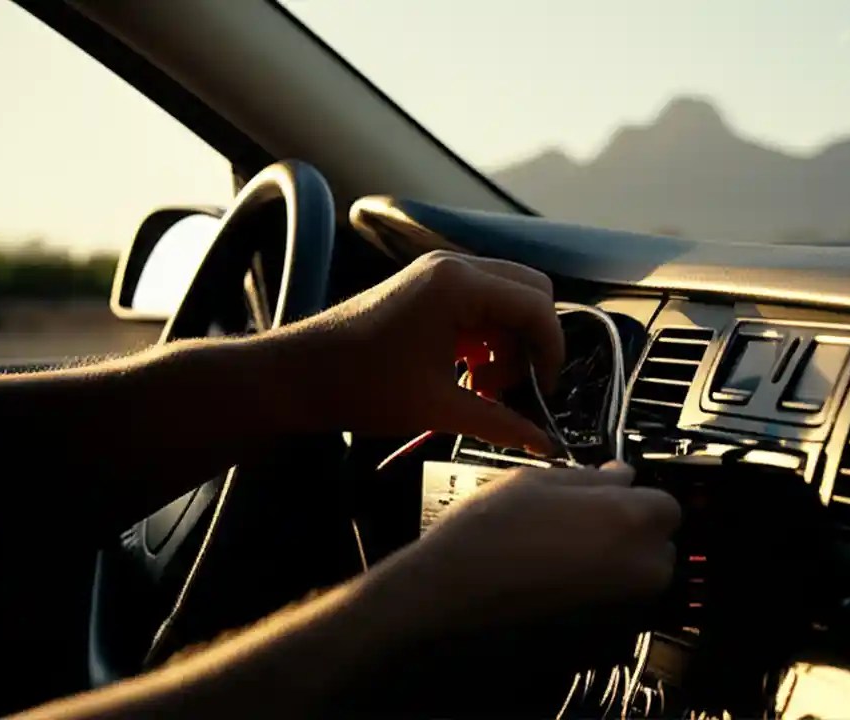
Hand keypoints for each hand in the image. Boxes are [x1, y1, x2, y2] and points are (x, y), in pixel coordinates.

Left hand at [271, 251, 563, 450]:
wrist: (298, 376)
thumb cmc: (361, 386)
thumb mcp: (438, 409)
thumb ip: (499, 423)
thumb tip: (545, 444)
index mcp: (459, 285)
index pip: (537, 306)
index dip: (551, 352)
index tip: (543, 392)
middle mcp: (454, 267)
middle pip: (530, 293)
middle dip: (532, 343)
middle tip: (514, 386)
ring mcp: (440, 275)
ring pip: (508, 300)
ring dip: (509, 343)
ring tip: (483, 387)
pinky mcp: (430, 289)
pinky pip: (482, 306)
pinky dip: (487, 339)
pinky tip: (468, 375)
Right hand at [384, 462, 680, 626]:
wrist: (450, 603)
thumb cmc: (490, 532)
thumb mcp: (538, 482)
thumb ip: (590, 479)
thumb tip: (621, 476)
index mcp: (634, 521)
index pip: (665, 505)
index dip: (633, 501)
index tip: (604, 501)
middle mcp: (645, 569)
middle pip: (657, 545)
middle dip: (629, 535)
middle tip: (579, 529)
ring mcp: (629, 610)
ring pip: (638, 580)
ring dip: (616, 567)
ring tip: (562, 559)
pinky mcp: (608, 642)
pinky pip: (616, 611)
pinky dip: (599, 600)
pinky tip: (557, 589)